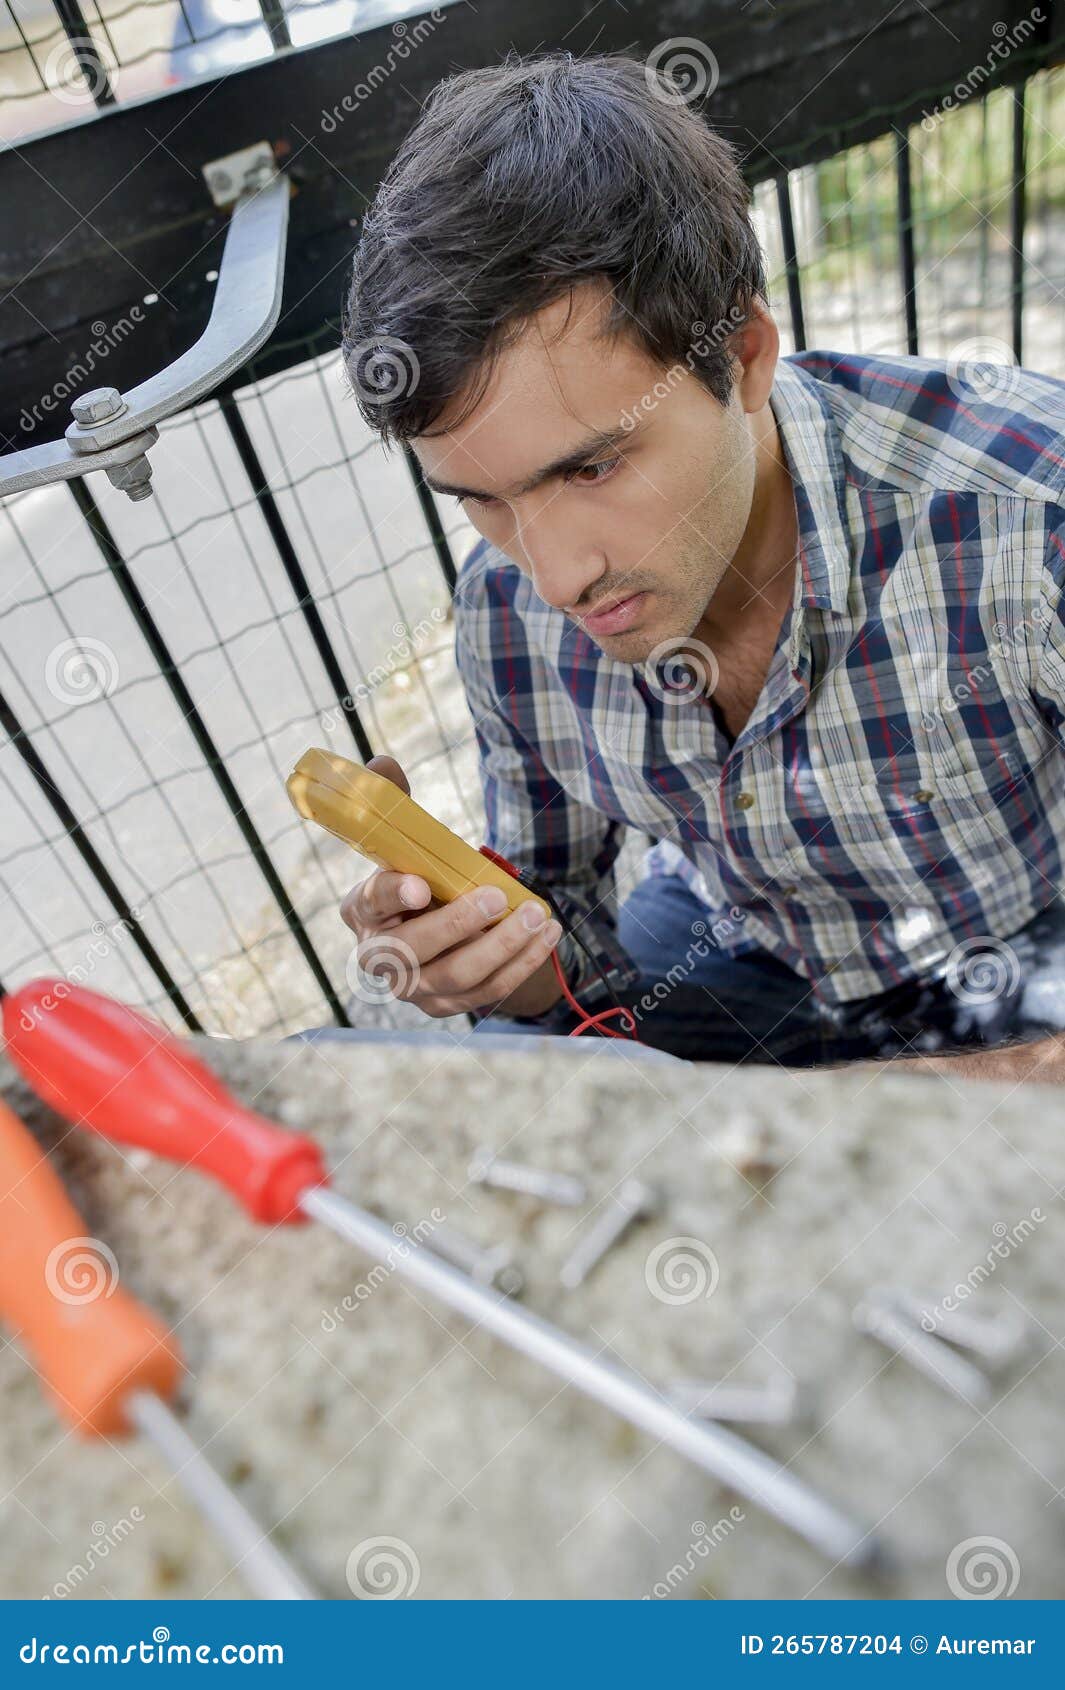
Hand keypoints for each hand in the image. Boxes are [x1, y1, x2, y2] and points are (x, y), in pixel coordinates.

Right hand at [339, 756, 564, 1018]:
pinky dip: (521, 964)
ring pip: (457, 977)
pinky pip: (488, 991)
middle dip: (457, 924)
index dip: (391, 895)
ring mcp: (414, 987)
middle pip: (413, 950)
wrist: (442, 927)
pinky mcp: (448, 1005)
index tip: (419, 886)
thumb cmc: (420, 875)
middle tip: (496, 896)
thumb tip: (382, 764)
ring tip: (536, 915)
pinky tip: (547, 935)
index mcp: (361, 910)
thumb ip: (392, 801)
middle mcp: (379, 956)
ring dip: (501, 946)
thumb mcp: (404, 840)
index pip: (370, 903)